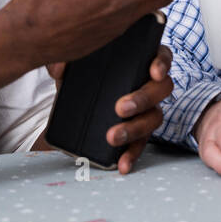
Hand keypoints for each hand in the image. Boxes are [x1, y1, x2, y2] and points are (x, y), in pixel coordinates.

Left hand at [47, 46, 173, 173]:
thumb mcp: (72, 69)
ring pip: (153, 119)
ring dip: (134, 129)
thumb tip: (58, 67)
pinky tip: (122, 164)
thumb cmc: (83, 80)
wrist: (73, 111)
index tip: (153, 72)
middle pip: (162, 89)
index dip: (162, 63)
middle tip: (120, 108)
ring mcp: (147, 112)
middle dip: (143, 99)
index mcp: (139, 63)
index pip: (161, 56)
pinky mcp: (138, 134)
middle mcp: (149, 86)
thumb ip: (64, 62)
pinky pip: (140, 145)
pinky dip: (131, 155)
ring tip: (112, 137)